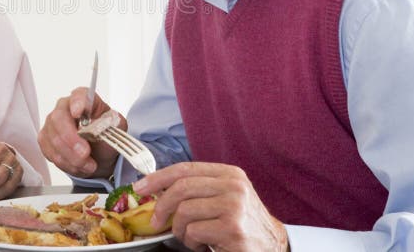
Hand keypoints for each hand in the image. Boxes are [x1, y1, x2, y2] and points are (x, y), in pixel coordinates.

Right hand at [37, 87, 124, 177]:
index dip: (77, 102)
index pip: (78, 95)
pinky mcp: (45, 140)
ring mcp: (52, 124)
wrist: (99, 156)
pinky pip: (51, 153)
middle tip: (85, 153)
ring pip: (54, 140)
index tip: (78, 112)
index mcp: (84, 99)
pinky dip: (67, 164)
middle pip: (59, 118)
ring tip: (90, 165)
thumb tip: (102, 123)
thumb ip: (112, 122)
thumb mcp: (117, 128)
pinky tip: (79, 166)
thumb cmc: (106, 137)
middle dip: (71, 139)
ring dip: (73, 157)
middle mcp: (64, 108)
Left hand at [133, 162, 288, 251]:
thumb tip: (157, 190)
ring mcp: (234, 207)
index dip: (158, 177)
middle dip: (162, 205)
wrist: (273, 247)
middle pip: (181, 188)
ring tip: (192, 238)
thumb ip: (198, 190)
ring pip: (185, 212)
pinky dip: (192, 243)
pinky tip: (205, 245)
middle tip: (156, 221)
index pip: (185, 168)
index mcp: (229, 174)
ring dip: (180, 230)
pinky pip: (194, 232)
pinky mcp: (232, 229)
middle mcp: (233, 186)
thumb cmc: (242, 224)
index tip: (140, 187)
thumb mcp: (225, 198)